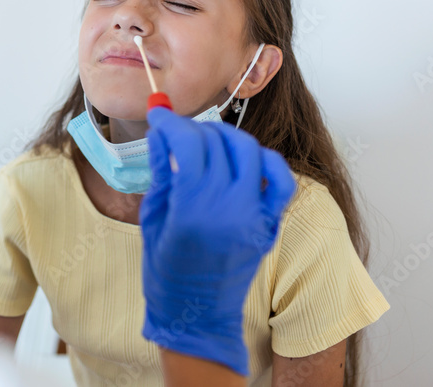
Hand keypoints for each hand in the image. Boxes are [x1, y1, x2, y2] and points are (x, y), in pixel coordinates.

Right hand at [140, 107, 296, 374]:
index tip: (159, 116)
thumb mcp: (152, 220)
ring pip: (250, 152)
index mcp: (192, 210)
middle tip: (177, 133)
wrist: (197, 316)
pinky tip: (245, 160)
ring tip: (207, 143)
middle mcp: (228, 210)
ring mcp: (254, 217)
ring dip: (226, 139)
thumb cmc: (165, 272)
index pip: (188, 146)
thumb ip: (160, 174)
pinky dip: (267, 161)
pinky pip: (280, 181)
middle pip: (218, 144)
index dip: (171, 124)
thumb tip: (161, 135)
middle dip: (193, 130)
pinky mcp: (269, 225)